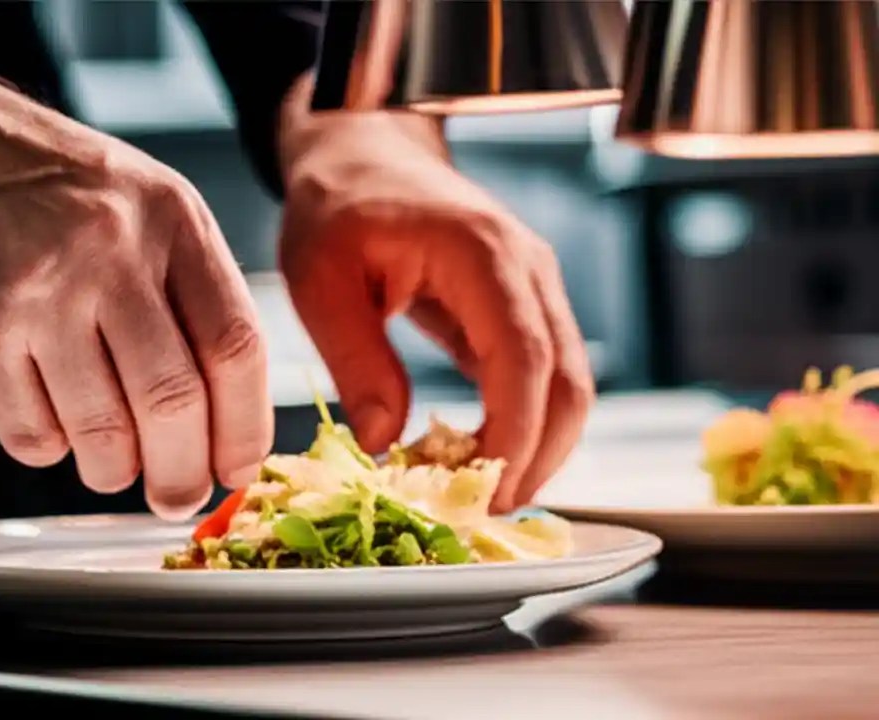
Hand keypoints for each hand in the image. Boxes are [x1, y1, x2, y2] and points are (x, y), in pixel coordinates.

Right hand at [0, 83, 272, 519]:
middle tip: (174, 497)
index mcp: (172, 219)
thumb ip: (190, 289)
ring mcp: (40, 289)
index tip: (235, 468)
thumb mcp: (144, 201)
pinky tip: (46, 418)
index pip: (236, 348)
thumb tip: (227, 412)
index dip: (244, 429)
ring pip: (103, 433)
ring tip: (109, 464)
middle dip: (181, 476)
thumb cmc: (43, 182)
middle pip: (175, 401)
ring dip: (113, 470)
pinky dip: (48, 449)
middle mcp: (111, 250)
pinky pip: (31, 434)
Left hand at [277, 76, 592, 511]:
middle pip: (568, 380)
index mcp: (481, 252)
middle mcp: (527, 268)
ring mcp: (534, 285)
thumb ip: (356, 358)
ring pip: (568, 382)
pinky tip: (482, 455)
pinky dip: (526, 421)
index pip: (524, 357)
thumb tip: (384, 440)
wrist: (362, 155)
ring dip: (540, 446)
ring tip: (484, 495)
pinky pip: (543, 373)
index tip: (484, 489)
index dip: (515, 432)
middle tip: (487, 512)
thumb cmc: (336, 208)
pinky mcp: (521, 305)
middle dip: (540, 456)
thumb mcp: (321, 282)